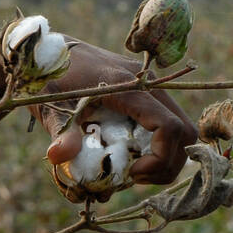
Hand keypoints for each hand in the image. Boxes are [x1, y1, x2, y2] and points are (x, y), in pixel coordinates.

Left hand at [29, 39, 197, 196]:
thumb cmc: (49, 79)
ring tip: (134, 171)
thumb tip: (58, 156)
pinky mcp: (147, 96)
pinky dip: (159, 148)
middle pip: (184, 132)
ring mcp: (151, 89)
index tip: (132, 173)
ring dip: (165, 158)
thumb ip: (59, 130)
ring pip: (181, 130)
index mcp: (127, 87)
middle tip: (135, 177)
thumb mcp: (48, 107)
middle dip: (166, 164)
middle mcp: (147, 86)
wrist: (53, 54)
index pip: (167, 126)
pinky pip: (168, 125)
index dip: (159, 159)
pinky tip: (133, 158)